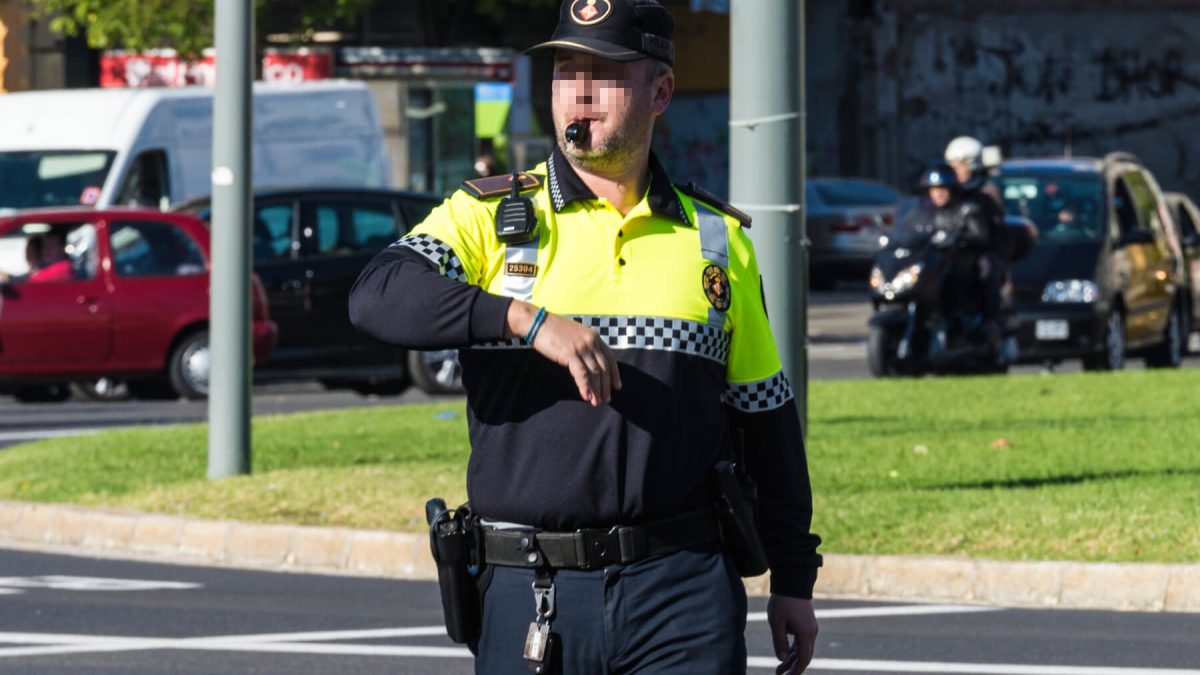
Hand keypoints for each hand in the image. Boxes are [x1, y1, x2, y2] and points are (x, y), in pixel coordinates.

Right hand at [505, 301, 621, 406]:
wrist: (537, 322)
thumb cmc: (552, 329)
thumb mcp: (575, 334)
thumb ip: (584, 345)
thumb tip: (589, 362)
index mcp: (594, 336)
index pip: (610, 358)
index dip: (614, 374)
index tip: (617, 386)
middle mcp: (591, 342)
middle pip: (604, 368)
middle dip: (606, 386)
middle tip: (606, 400)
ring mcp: (582, 348)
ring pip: (594, 373)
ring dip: (597, 390)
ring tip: (597, 402)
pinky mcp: (570, 354)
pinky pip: (582, 374)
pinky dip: (585, 387)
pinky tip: (587, 397)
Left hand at [767, 595, 817, 673]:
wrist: (792, 581)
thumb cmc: (783, 601)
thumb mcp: (776, 623)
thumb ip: (779, 642)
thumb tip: (782, 659)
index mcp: (806, 634)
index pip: (803, 659)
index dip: (796, 671)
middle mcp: (811, 633)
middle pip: (804, 656)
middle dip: (792, 667)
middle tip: (779, 674)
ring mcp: (810, 628)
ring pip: (802, 649)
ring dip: (791, 659)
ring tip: (779, 668)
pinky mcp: (806, 623)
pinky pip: (801, 641)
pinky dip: (793, 649)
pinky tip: (784, 654)